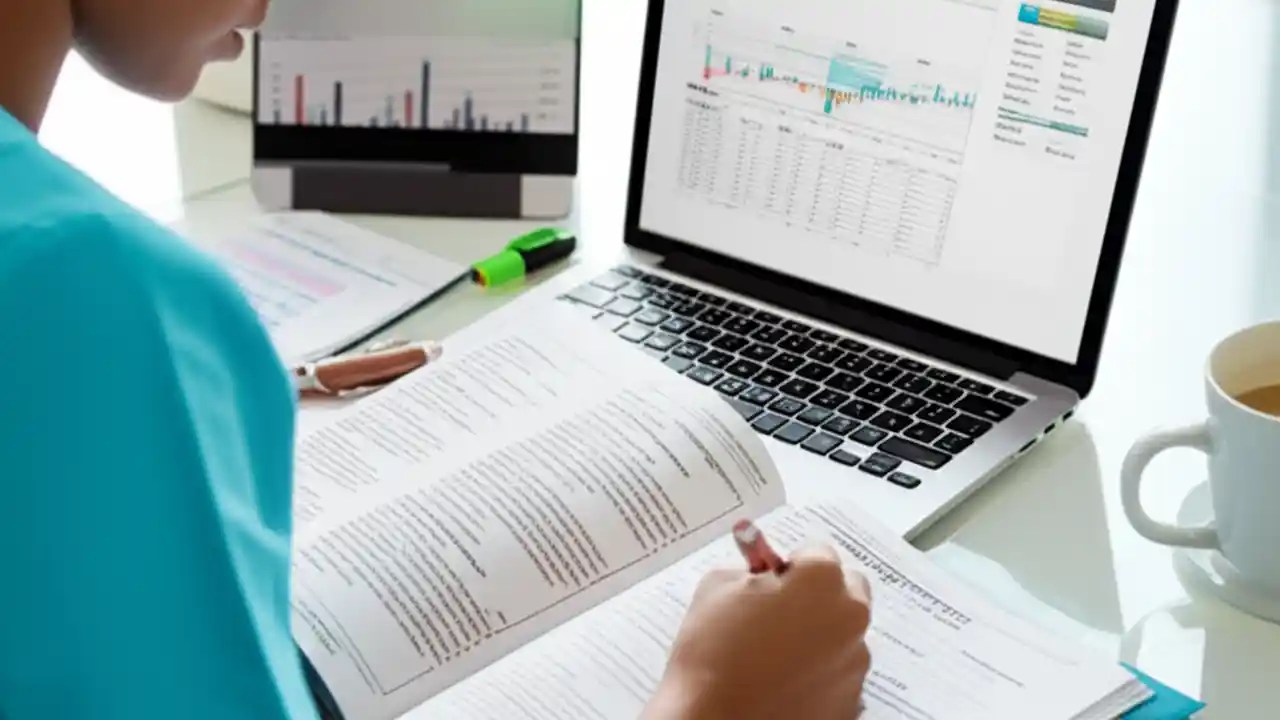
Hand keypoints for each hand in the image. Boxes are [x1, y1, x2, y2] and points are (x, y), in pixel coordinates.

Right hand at [642, 545, 872, 719]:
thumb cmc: (712, 651)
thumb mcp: (716, 587)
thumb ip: (748, 569)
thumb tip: (761, 572)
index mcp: (821, 580)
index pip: (817, 551)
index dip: (790, 564)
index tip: (771, 580)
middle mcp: (850, 616)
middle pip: (847, 588)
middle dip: (820, 592)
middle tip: (781, 610)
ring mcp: (856, 662)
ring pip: (844, 632)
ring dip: (820, 633)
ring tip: (777, 654)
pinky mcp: (852, 700)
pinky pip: (839, 672)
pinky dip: (819, 671)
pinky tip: (784, 681)